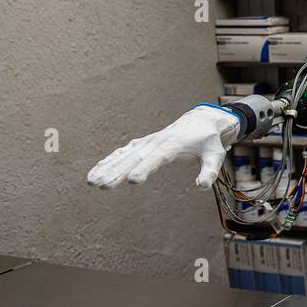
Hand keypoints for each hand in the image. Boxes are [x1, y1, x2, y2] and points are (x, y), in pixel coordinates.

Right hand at [87, 105, 240, 189]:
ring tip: (91, 181)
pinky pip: (123, 152)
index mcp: (174, 144)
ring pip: (125, 155)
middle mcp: (157, 141)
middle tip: (101, 185)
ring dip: (107, 167)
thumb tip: (201, 186)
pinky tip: (95, 171)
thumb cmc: (209, 141)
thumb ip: (209, 171)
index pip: (157, 158)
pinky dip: (109, 160)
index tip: (132, 180)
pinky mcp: (143, 144)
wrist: (203, 120)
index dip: (145, 168)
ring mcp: (148, 142)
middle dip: (117, 171)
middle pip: (135, 158)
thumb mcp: (215, 156)